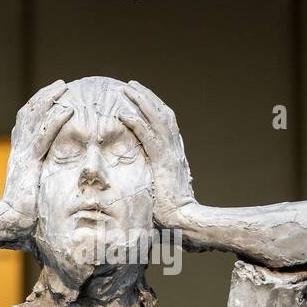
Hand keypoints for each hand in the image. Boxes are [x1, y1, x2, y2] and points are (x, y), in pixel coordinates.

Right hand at [0, 79, 73, 228]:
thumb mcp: (33, 187)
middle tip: (61, 84)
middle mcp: (18, 151)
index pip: (25, 122)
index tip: (53, 94)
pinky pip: (43, 138)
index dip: (37, 105)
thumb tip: (55, 171)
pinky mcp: (29, 164)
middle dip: (43, 96)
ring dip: (49, 100)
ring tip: (64, 87)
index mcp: (19, 155)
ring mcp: (23, 156)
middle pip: (27, 114)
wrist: (9, 224)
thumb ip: (40, 174)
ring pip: (34, 120)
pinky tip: (68, 110)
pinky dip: (55, 121)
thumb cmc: (24, 213)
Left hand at [118, 80, 195, 224]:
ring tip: (126, 88)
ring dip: (142, 102)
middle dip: (146, 97)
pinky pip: (149, 138)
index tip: (137, 96)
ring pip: (158, 119)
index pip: (164, 123)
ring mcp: (171, 155)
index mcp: (173, 154)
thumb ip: (146, 179)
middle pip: (162, 114)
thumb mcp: (154, 190)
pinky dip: (137, 124)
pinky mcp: (164, 163)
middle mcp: (174, 150)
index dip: (152, 107)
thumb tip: (130, 181)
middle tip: (130, 84)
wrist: (183, 223)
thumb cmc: (167, 214)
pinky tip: (123, 113)